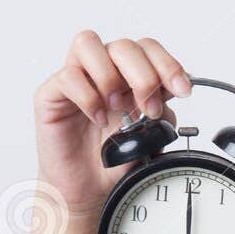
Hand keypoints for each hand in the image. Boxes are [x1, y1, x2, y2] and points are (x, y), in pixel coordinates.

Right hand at [32, 30, 192, 214]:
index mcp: (130, 76)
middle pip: (123, 46)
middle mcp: (104, 72)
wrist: (91, 189)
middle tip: (148, 109)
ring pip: (88, 44)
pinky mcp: (52, 94)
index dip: (167, 64)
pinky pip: (67, 77)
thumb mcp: (150, 136)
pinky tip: (97, 119)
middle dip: (144, 75)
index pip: (148, 49)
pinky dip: (87, 97)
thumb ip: (161, 113)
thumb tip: (168, 97)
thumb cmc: (116, 160)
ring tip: (116, 108)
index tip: (182, 90)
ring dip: (110, 77)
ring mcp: (77, 79)